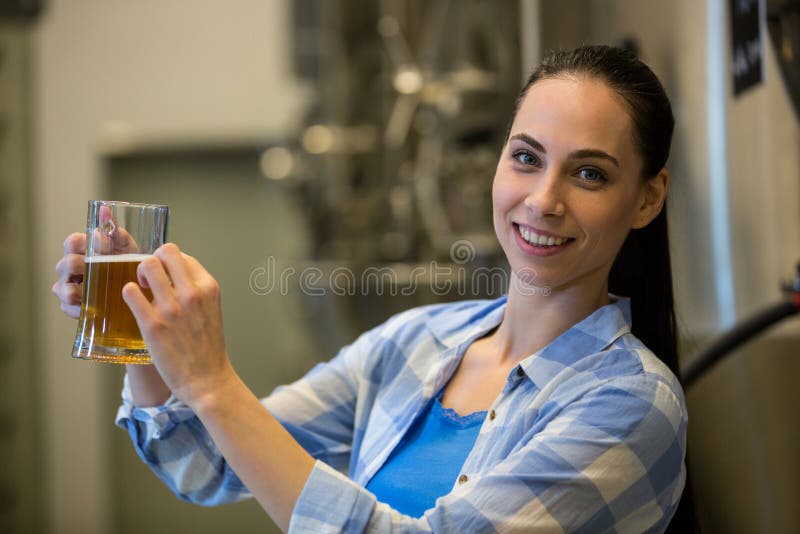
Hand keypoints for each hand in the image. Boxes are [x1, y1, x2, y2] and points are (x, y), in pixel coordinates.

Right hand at [52, 206, 137, 317]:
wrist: (140, 289)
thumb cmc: (127, 262)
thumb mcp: (125, 245)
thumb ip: (114, 229)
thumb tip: (105, 209)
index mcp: (82, 249)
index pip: (71, 243)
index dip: (80, 244)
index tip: (97, 247)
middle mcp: (71, 266)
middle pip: (64, 264)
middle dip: (76, 266)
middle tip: (93, 269)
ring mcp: (70, 286)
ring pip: (61, 287)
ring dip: (71, 290)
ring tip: (83, 293)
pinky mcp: (73, 305)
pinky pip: (67, 307)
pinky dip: (75, 309)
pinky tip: (87, 309)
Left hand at [121, 243, 234, 406]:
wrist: (207, 380)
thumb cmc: (208, 348)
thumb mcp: (211, 310)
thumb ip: (196, 290)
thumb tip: (174, 275)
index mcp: (208, 288)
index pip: (183, 255)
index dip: (169, 263)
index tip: (165, 277)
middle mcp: (192, 293)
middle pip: (165, 251)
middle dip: (153, 261)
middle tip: (150, 279)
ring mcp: (171, 308)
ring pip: (146, 265)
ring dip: (139, 274)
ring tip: (142, 290)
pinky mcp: (152, 324)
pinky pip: (130, 292)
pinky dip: (128, 294)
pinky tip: (135, 305)